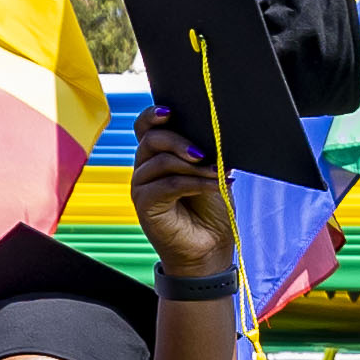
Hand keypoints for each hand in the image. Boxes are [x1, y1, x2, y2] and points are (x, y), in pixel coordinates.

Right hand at [126, 108, 238, 281]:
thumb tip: (212, 131)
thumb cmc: (210, 209)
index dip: (153, 115)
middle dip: (179, 141)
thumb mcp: (212, 172)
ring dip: (194, 166)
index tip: (169, 111)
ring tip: (218, 173)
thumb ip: (205, 151)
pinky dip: (196, 183)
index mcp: (158, 154)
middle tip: (204, 152)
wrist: (210, 248)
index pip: (146, 127)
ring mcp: (142, 185)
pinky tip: (217, 185)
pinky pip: (169, 184)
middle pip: (152, 139)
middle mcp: (145, 167)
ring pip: (161, 161)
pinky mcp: (144, 204)